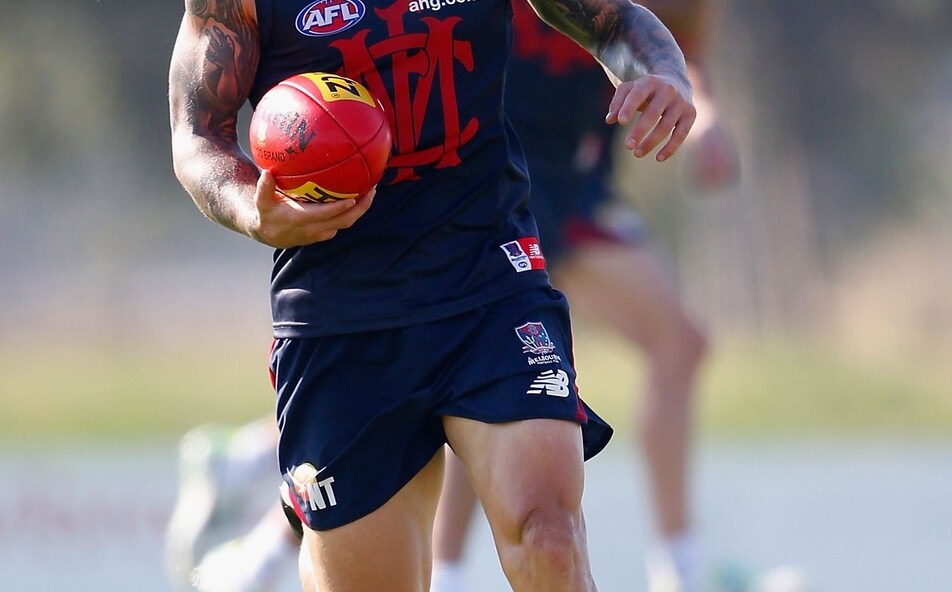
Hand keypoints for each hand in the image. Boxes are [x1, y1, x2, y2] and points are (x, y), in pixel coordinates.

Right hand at [251, 171, 374, 247]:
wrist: (269, 234)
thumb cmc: (266, 213)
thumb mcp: (261, 202)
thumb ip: (264, 188)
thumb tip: (267, 172)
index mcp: (300, 220)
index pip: (324, 215)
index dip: (339, 208)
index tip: (353, 198)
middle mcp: (314, 229)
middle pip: (344, 222)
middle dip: (361, 208)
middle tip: (372, 189)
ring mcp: (321, 233)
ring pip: (346, 224)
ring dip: (361, 210)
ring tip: (371, 190)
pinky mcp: (325, 234)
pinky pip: (343, 223)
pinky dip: (353, 212)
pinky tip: (359, 197)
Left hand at [605, 74, 695, 161]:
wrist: (676, 81)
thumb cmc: (646, 90)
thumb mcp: (630, 89)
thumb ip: (618, 102)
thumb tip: (609, 120)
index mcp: (650, 82)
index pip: (638, 95)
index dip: (629, 107)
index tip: (621, 122)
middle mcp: (668, 91)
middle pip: (653, 113)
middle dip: (640, 130)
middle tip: (627, 146)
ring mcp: (681, 103)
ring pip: (666, 126)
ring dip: (651, 142)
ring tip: (637, 153)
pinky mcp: (690, 114)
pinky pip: (681, 134)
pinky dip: (671, 147)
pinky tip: (658, 158)